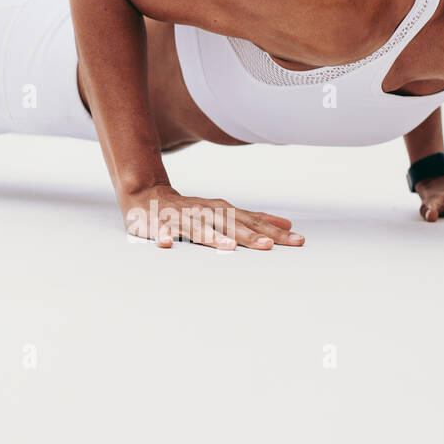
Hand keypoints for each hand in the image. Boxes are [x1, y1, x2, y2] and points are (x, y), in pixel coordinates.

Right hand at [121, 185, 305, 249]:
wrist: (147, 197)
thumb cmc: (191, 210)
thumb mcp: (225, 212)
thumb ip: (254, 220)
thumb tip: (286, 225)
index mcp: (223, 211)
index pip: (253, 222)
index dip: (274, 232)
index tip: (296, 241)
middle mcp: (206, 212)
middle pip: (230, 224)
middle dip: (249, 236)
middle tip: (268, 247)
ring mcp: (182, 217)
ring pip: (198, 227)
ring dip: (211, 236)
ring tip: (226, 246)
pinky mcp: (160, 224)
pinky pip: (161, 231)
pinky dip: (164, 236)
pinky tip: (167, 244)